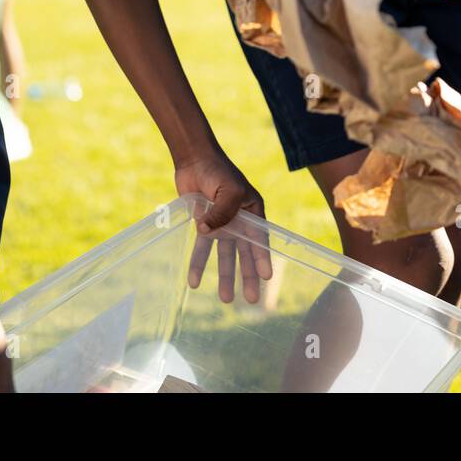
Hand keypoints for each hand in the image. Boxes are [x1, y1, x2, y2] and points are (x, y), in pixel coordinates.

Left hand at [174, 149, 272, 303]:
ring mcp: (222, 224)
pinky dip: (198, 264)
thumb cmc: (219, 172)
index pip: (259, 239)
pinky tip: (193, 282)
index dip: (262, 258)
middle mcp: (239, 220)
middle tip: (251, 300)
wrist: (195, 160)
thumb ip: (221, 214)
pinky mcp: (203, 224)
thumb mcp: (230, 191)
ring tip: (224, 299)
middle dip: (248, 276)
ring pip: (224, 255)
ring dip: (224, 276)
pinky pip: (201, 248)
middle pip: (245, 253)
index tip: (267, 277)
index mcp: (253, 211)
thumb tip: (206, 233)